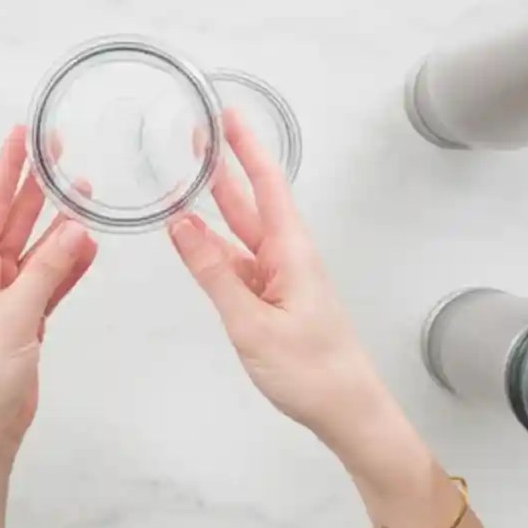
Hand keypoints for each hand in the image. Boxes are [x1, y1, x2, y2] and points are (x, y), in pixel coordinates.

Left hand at [0, 126, 97, 464]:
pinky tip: (88, 246)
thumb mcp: (15, 315)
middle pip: (14, 220)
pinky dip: (70, 265)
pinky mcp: (27, 320)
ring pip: (38, 249)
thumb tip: (75, 229)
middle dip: (37, 187)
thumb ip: (48, 270)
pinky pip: (52, 281)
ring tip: (83, 191)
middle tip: (57, 150)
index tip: (22, 135)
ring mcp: (7, 298)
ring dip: (59, 225)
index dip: (7, 169)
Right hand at [168, 111, 390, 459]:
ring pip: (241, 233)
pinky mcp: (273, 301)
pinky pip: (239, 264)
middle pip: (252, 202)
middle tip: (198, 134)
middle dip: (225, 166)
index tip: (228, 115)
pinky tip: (193, 240)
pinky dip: (214, 249)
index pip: (266, 185)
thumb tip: (181, 225)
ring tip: (186, 177)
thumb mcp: (251, 322)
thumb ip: (213, 273)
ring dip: (215, 207)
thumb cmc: (310, 370)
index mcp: (291, 252)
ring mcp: (280, 279)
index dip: (247, 148)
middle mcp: (287, 257)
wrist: (347, 411)